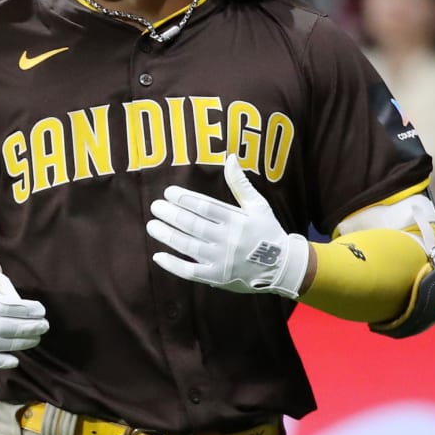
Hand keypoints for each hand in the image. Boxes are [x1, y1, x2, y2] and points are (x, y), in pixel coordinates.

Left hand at [146, 154, 308, 297]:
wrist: (282, 267)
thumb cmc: (267, 231)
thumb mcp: (258, 205)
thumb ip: (240, 183)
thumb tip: (230, 157)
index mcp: (236, 220)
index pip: (205, 207)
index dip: (184, 199)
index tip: (168, 192)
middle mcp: (227, 240)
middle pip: (193, 225)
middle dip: (171, 214)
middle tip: (155, 206)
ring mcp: (221, 260)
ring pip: (188, 246)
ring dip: (167, 235)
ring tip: (151, 225)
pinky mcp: (216, 277)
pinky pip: (190, 272)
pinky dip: (173, 265)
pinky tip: (158, 255)